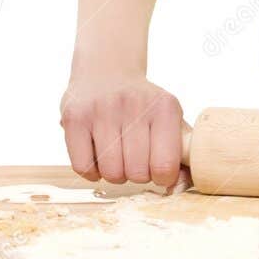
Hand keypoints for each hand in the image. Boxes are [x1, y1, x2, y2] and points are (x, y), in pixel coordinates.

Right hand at [60, 69, 187, 190]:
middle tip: (135, 159)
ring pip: (110, 172)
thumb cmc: (144, 106)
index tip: (157, 168)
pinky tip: (98, 156)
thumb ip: (183, 153)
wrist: (107, 70)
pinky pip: (83, 167)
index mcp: (165, 107)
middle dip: (137, 175)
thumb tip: (177, 188)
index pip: (165, 166)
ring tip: (117, 155)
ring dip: (114, 174)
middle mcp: (135, 104)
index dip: (161, 177)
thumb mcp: (170, 119)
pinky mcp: (75, 117)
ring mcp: (102, 109)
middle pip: (137, 173)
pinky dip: (92, 172)